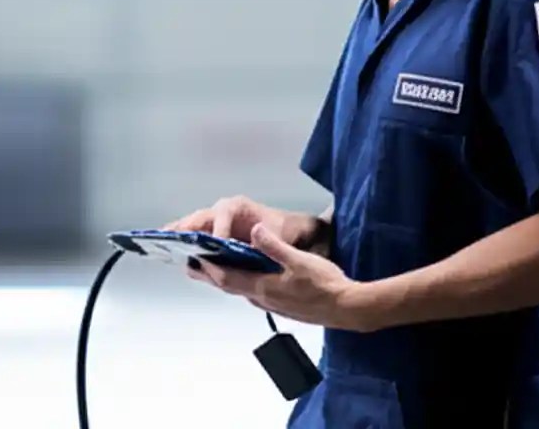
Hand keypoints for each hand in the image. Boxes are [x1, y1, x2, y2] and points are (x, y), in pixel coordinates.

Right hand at [163, 195, 323, 250]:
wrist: (286, 231)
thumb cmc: (281, 230)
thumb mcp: (276, 235)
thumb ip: (264, 243)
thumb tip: (251, 249)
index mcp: (236, 207)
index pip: (222, 215)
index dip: (218, 231)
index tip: (215, 244)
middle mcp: (220, 212)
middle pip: (198, 219)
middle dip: (183, 230)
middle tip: (167, 240)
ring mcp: (213, 222)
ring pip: (191, 227)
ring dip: (176, 237)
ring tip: (160, 246)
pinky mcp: (210, 234)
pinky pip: (192, 237)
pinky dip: (180, 244)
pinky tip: (169, 253)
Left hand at [191, 224, 372, 331]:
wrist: (347, 309)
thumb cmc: (325, 285)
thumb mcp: (300, 260)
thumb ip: (274, 246)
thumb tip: (256, 230)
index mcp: (263, 287)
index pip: (226, 277)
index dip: (208, 267)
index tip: (193, 257)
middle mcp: (262, 299)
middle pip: (228, 286)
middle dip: (209, 274)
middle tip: (191, 265)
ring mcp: (272, 304)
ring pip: (240, 289)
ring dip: (225, 278)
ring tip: (213, 267)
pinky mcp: (281, 305)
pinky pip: (253, 292)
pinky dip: (242, 282)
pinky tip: (246, 275)